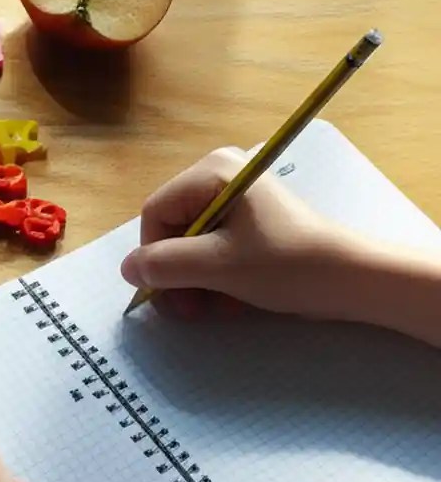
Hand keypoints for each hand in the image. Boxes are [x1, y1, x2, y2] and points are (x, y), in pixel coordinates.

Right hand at [120, 147, 359, 319]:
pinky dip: (215, 278)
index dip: (154, 257)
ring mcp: (237, 198)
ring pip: (191, 244)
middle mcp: (221, 176)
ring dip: (195, 282)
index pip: (156, 213)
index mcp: (212, 171)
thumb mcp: (219, 267)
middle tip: (189, 310)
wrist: (355, 280)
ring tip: (214, 309)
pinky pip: (213, 248)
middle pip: (172, 229)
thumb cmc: (287, 265)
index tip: (169, 295)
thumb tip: (126, 269)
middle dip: (177, 274)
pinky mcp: (251, 222)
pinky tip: (231, 301)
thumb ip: (166, 265)